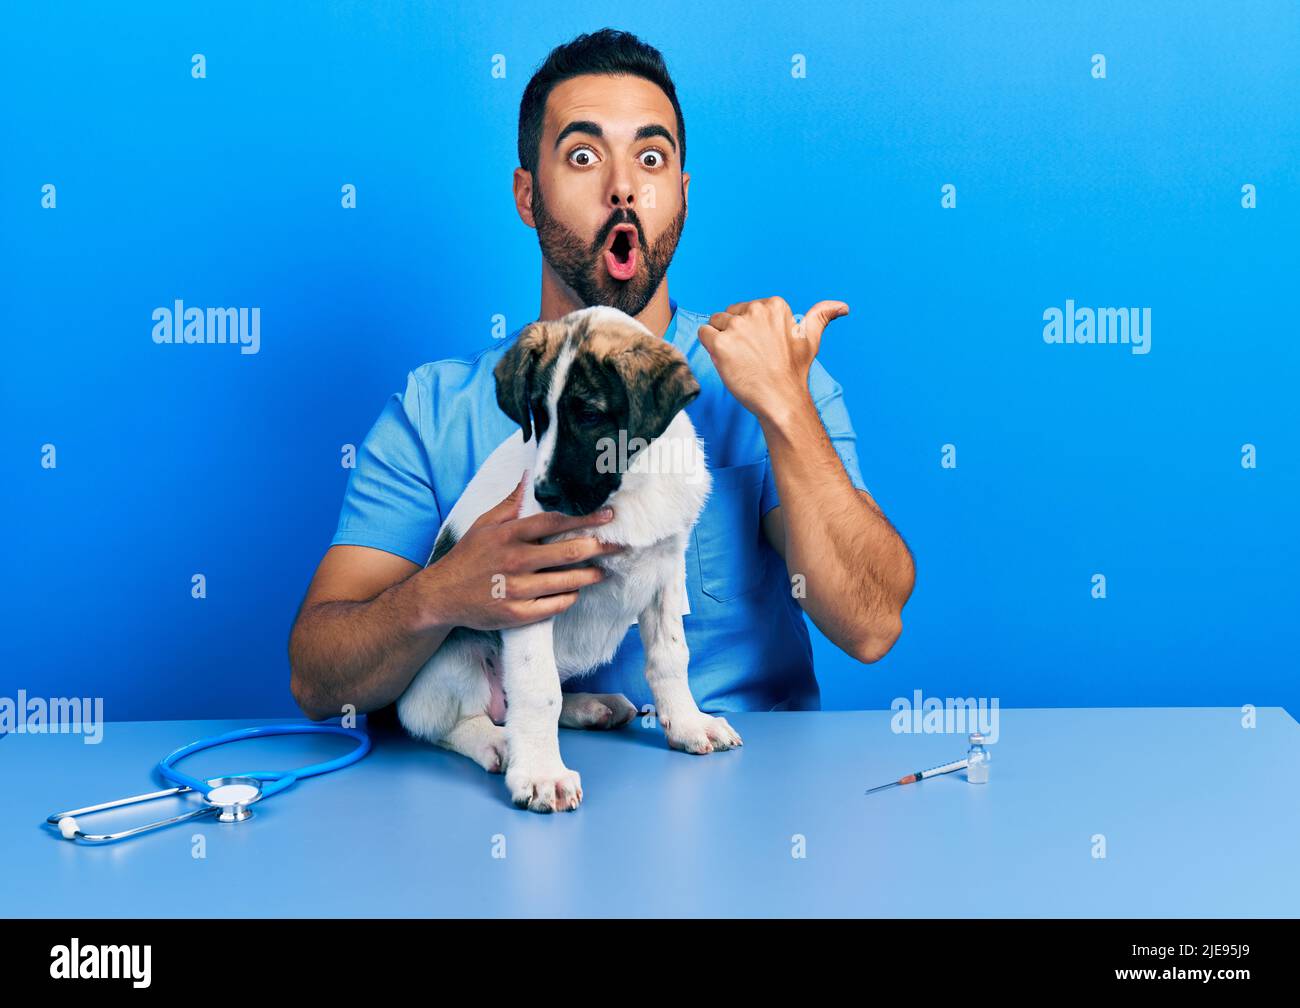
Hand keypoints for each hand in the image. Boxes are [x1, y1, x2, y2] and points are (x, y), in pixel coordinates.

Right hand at [417, 476, 624, 631]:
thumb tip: (528, 476)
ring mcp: (517, 589)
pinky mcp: (517, 614)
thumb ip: (510, 503)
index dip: (585, 518)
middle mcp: (515, 560)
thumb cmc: (467, 556)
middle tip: (620, 546)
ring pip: (567, 582)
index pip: (555, 522)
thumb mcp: (484, 524)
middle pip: (569, 553)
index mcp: (509, 534)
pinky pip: (555, 605)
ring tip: (603, 571)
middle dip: (600, 548)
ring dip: (591, 575)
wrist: (440, 596)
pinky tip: (575, 591)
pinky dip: (570, 597)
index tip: (608, 516)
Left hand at [698, 296, 848, 424]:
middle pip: (729, 314)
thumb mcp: (810, 339)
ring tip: (738, 359)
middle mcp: (755, 311)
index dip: (749, 329)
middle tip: (749, 356)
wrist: (781, 400)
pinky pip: (703, 334)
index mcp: (774, 305)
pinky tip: (725, 360)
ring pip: (715, 323)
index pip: (746, 308)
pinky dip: (709, 346)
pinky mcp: (721, 343)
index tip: (761, 347)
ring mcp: (737, 327)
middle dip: (733, 332)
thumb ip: (822, 316)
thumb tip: (842, 306)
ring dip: (720, 340)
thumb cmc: (793, 372)